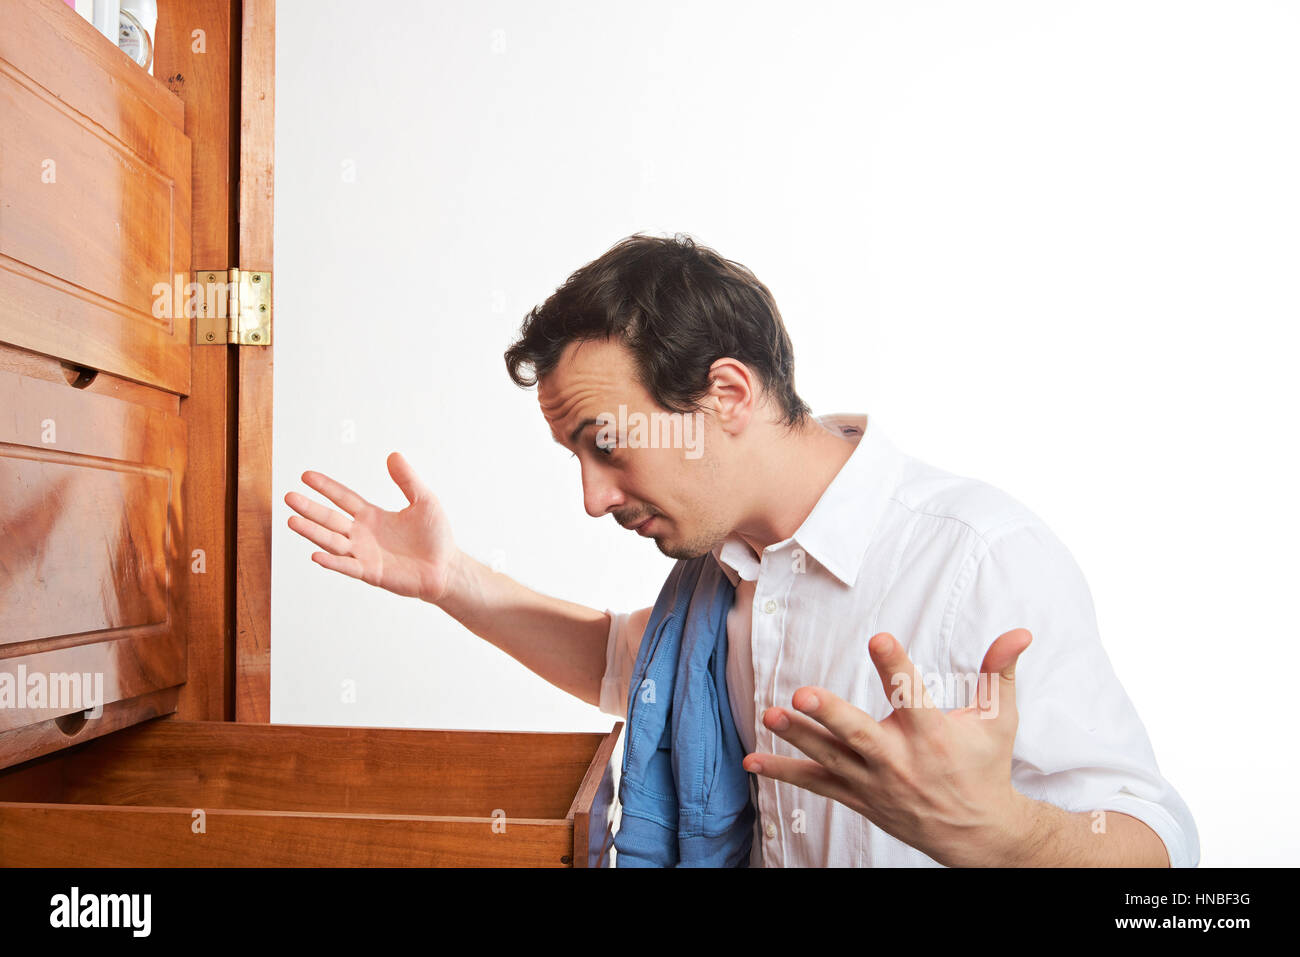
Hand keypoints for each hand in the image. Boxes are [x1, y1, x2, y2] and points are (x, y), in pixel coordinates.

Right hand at [284, 451, 459, 603]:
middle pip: (330, 519)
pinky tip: (315, 554)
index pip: (343, 498)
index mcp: (372, 516)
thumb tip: (393, 455)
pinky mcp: (371, 573)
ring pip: (332, 541)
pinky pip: (347, 566)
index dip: (326, 487)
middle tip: (288, 497)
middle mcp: (363, 535)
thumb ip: (407, 480)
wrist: (447, 568)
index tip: (306, 476)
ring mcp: (364, 554)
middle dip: (309, 508)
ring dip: (312, 532)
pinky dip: (331, 561)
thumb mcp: (424, 501)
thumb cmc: (435, 537)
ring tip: (292, 521)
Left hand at [742, 628, 1033, 866]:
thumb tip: (1019, 632)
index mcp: (933, 735)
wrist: (979, 834)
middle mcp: (899, 761)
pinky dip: (783, 772)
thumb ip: (1000, 672)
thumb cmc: (986, 767)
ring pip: (830, 758)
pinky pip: (815, 785)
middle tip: (802, 695)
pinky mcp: (858, 797)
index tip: (878, 637)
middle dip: (830, 717)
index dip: (894, 665)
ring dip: (797, 738)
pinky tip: (752, 759)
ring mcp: (874, 782)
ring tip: (769, 715)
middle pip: (860, 735)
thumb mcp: (999, 720)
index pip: (911, 694)